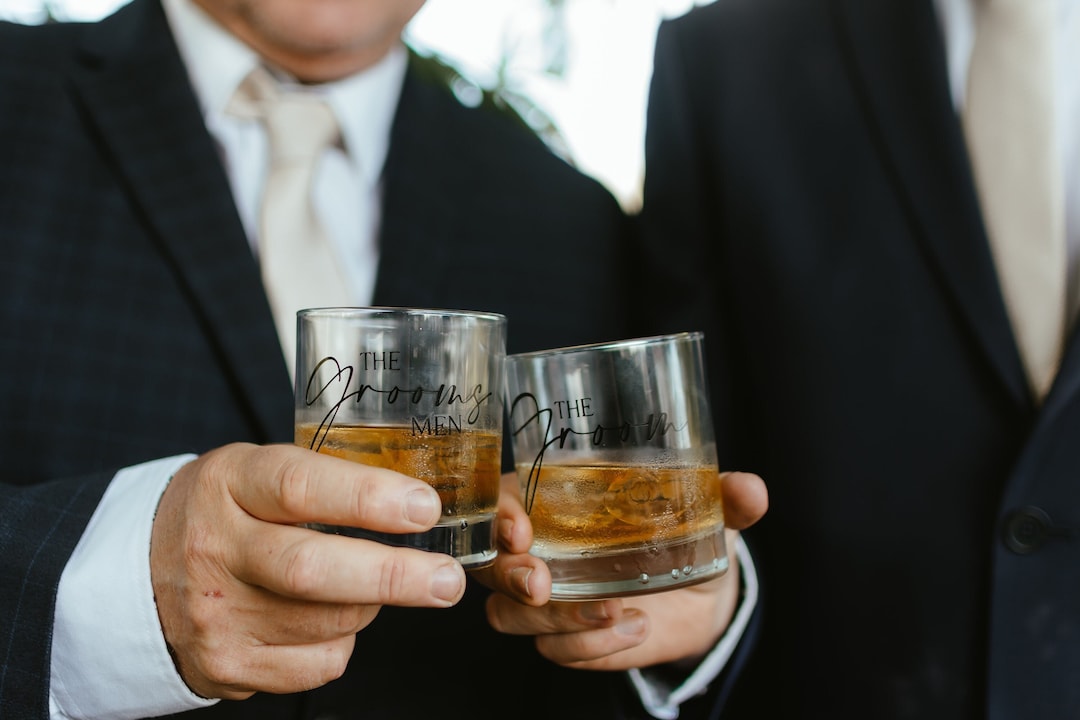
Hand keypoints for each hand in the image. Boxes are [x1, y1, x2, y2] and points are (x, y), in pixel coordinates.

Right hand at [149, 442, 466, 699]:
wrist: (140, 574)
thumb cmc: (225, 512)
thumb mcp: (256, 471)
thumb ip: (324, 480)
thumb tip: (418, 501)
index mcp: (229, 483)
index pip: (301, 487)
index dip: (368, 498)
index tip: (424, 508)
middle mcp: (216, 547)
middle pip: (312, 570)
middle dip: (392, 576)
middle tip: (447, 580)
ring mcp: (217, 613)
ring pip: (328, 621)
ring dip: (369, 604)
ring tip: (371, 582)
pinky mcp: (226, 664)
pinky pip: (318, 663)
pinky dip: (343, 641)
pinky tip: (328, 617)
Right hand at [473, 470, 767, 669]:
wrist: (702, 590)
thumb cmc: (687, 531)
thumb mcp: (709, 511)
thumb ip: (726, 499)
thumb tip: (750, 489)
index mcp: (558, 499)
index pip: (501, 500)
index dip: (497, 514)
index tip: (520, 529)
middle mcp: (541, 548)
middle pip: (490, 566)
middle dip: (509, 576)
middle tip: (543, 585)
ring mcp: (547, 599)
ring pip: (511, 616)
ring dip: (557, 620)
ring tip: (614, 611)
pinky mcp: (566, 639)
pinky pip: (557, 652)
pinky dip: (594, 647)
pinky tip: (637, 628)